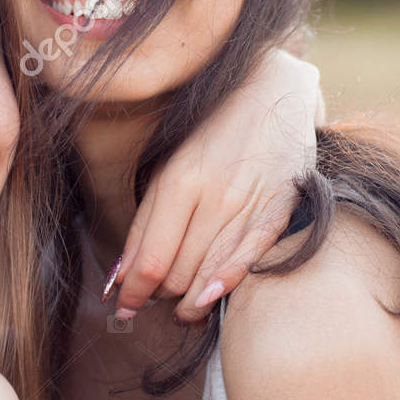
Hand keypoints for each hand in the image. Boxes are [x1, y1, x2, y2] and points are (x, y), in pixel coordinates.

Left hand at [111, 49, 324, 321]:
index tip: (123, 306)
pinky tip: (210, 299)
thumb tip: (120, 276)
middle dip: (160, 294)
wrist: (274, 92)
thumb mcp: (169, 169)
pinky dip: (226, 284)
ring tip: (181, 307)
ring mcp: (248, 203)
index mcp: (178, 181)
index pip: (149, 259)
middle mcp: (212, 195)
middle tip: (155, 299)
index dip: (132, 292)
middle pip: (178, 273)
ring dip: (190, 300)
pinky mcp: (279, 208)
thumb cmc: (213, 133)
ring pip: (209, 273)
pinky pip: (250, 258)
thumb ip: (146, 222)